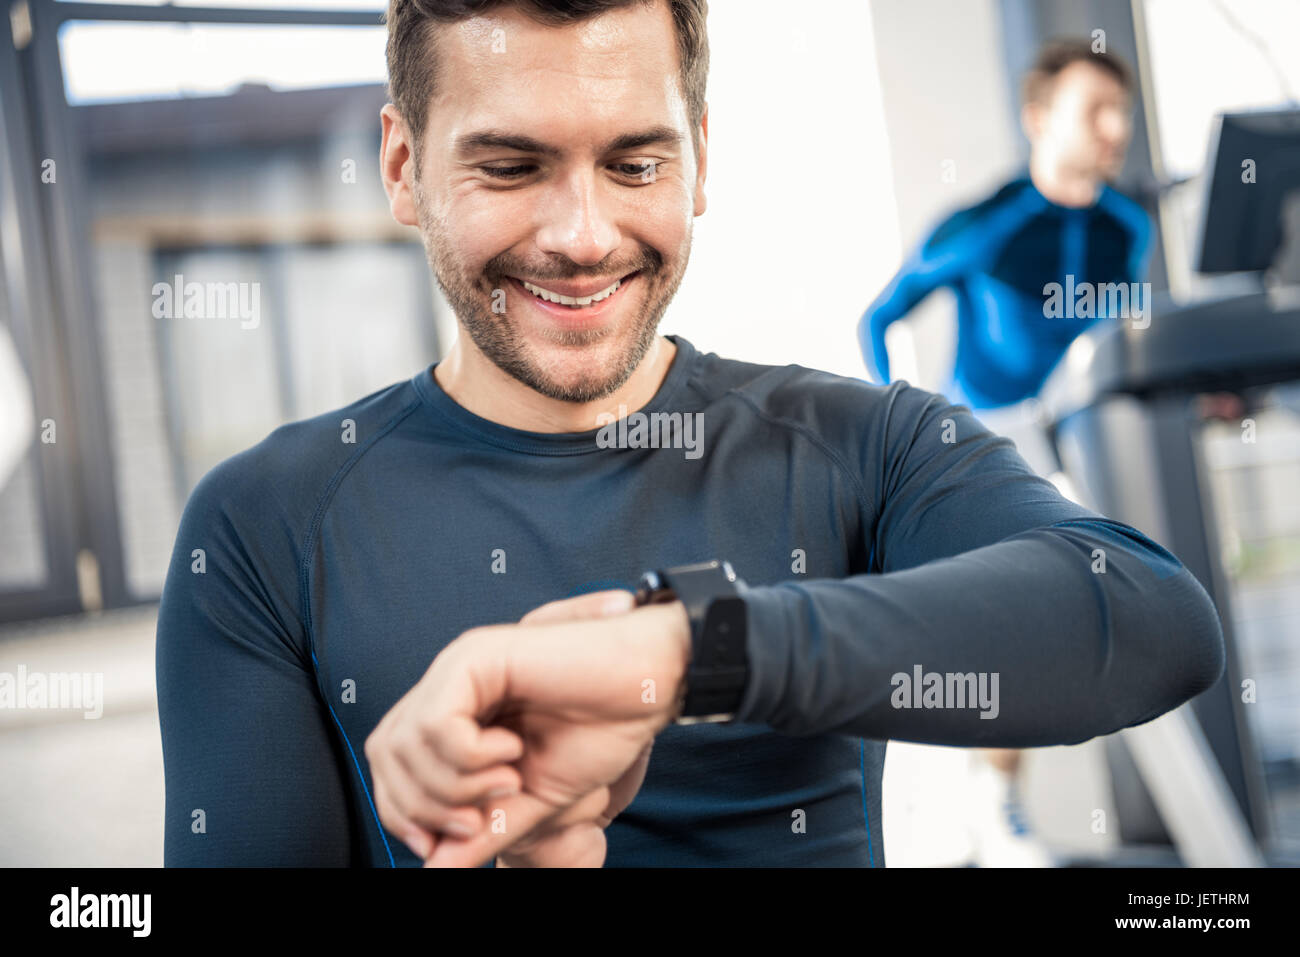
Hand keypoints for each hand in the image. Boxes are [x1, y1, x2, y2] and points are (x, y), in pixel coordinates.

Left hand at [365, 589, 689, 867]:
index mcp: (459, 710)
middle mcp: (450, 684)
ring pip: (407, 743)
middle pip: (387, 755)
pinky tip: (511, 750)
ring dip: (454, 784)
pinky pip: (437, 724)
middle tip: (477, 819)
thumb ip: (485, 830)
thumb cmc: (602, 729)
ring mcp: (460, 666)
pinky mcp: (476, 656)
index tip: (446, 842)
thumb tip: (435, 870)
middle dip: (424, 805)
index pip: (391, 765)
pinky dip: (468, 756)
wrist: (647, 689)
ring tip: (508, 779)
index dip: (403, 811)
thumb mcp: (532, 800)